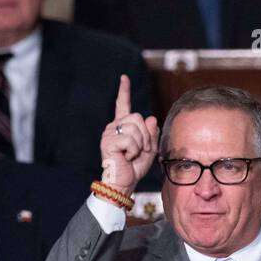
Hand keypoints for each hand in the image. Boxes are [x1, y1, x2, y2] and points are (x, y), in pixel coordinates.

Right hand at [99, 74, 158, 192]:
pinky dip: (134, 151)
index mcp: (123, 127)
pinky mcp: (108, 141)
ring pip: (135, 128)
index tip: (124, 78)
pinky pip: (130, 139)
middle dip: (145, 136)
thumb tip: (150, 118)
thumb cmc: (134, 168)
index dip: (124, 91)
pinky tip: (126, 157)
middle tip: (140, 151)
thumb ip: (151, 134)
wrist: (124, 183)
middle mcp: (114, 127)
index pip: (123, 105)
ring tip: (132, 155)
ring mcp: (109, 133)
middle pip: (137, 117)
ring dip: (140, 145)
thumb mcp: (149, 149)